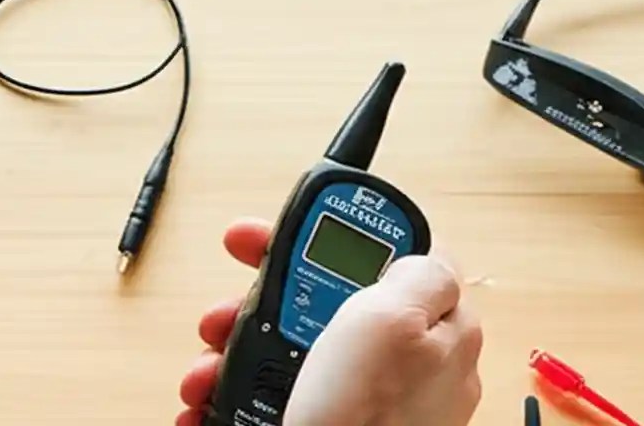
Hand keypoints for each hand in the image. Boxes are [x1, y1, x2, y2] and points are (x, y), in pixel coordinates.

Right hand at [177, 218, 482, 425]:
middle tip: (226, 310)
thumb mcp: (395, 320)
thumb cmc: (364, 420)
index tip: (280, 236)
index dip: (331, 236)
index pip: (388, 254)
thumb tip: (423, 251)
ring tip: (208, 365)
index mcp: (434, 324)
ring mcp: (369, 396)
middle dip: (264, 297)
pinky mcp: (333, 422)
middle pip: (328, 299)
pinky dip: (242, 387)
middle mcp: (406, 361)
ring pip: (294, 345)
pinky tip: (214, 394)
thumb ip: (420, 272)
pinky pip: (282, 388)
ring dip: (240, 345)